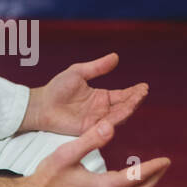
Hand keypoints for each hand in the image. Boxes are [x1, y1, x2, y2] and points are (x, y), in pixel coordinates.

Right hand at [16, 118, 169, 186]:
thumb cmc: (46, 179)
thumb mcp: (66, 154)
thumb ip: (90, 139)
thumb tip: (111, 126)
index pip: (135, 177)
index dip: (153, 168)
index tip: (166, 160)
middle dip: (155, 178)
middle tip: (165, 165)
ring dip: (144, 186)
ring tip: (153, 173)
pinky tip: (128, 183)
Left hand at [25, 52, 148, 135]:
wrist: (42, 104)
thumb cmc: (57, 88)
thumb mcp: (79, 72)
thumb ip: (97, 67)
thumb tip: (115, 57)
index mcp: (101, 97)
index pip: (122, 95)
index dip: (134, 92)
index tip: (144, 87)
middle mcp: (102, 110)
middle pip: (124, 106)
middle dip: (135, 99)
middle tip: (143, 92)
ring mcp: (97, 120)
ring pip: (118, 116)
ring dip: (129, 108)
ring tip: (138, 99)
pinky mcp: (90, 129)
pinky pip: (106, 125)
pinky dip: (116, 119)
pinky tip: (125, 111)